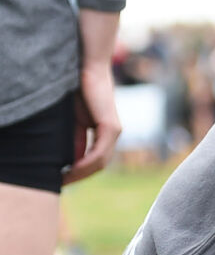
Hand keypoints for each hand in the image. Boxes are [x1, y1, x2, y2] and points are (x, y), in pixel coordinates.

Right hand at [67, 61, 120, 182]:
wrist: (88, 70)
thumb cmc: (80, 90)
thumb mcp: (75, 120)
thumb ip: (76, 139)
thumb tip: (70, 160)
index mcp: (105, 133)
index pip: (95, 160)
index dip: (80, 172)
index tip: (62, 180)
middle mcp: (113, 134)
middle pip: (98, 165)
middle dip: (79, 176)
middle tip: (60, 184)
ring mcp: (114, 131)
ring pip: (100, 161)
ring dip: (82, 173)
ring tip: (64, 179)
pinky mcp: (110, 127)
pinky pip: (100, 151)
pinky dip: (87, 162)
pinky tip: (73, 168)